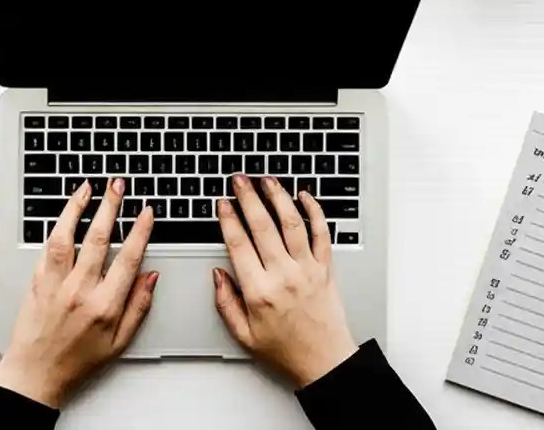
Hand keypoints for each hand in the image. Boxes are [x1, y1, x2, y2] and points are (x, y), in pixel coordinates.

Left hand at [0, 179, 156, 407]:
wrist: (34, 375)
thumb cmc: (76, 362)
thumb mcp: (119, 343)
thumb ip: (138, 307)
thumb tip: (151, 276)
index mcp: (104, 306)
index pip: (128, 258)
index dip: (140, 231)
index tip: (146, 212)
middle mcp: (79, 291)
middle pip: (98, 238)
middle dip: (111, 206)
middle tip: (118, 185)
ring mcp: (55, 284)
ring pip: (67, 235)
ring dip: (78, 207)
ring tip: (88, 188)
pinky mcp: (36, 281)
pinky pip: (47, 248)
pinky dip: (57, 226)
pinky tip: (65, 213)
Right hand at [213, 175, 357, 387]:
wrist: (325, 362)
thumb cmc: (286, 350)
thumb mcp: (244, 334)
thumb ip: (226, 302)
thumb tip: (217, 274)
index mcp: (259, 292)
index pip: (239, 244)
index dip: (228, 219)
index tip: (222, 203)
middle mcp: (284, 276)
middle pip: (263, 226)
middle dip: (248, 197)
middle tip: (239, 180)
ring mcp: (307, 269)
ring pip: (292, 222)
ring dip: (278, 196)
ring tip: (267, 179)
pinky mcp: (326, 268)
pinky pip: (321, 233)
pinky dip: (314, 211)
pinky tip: (304, 196)